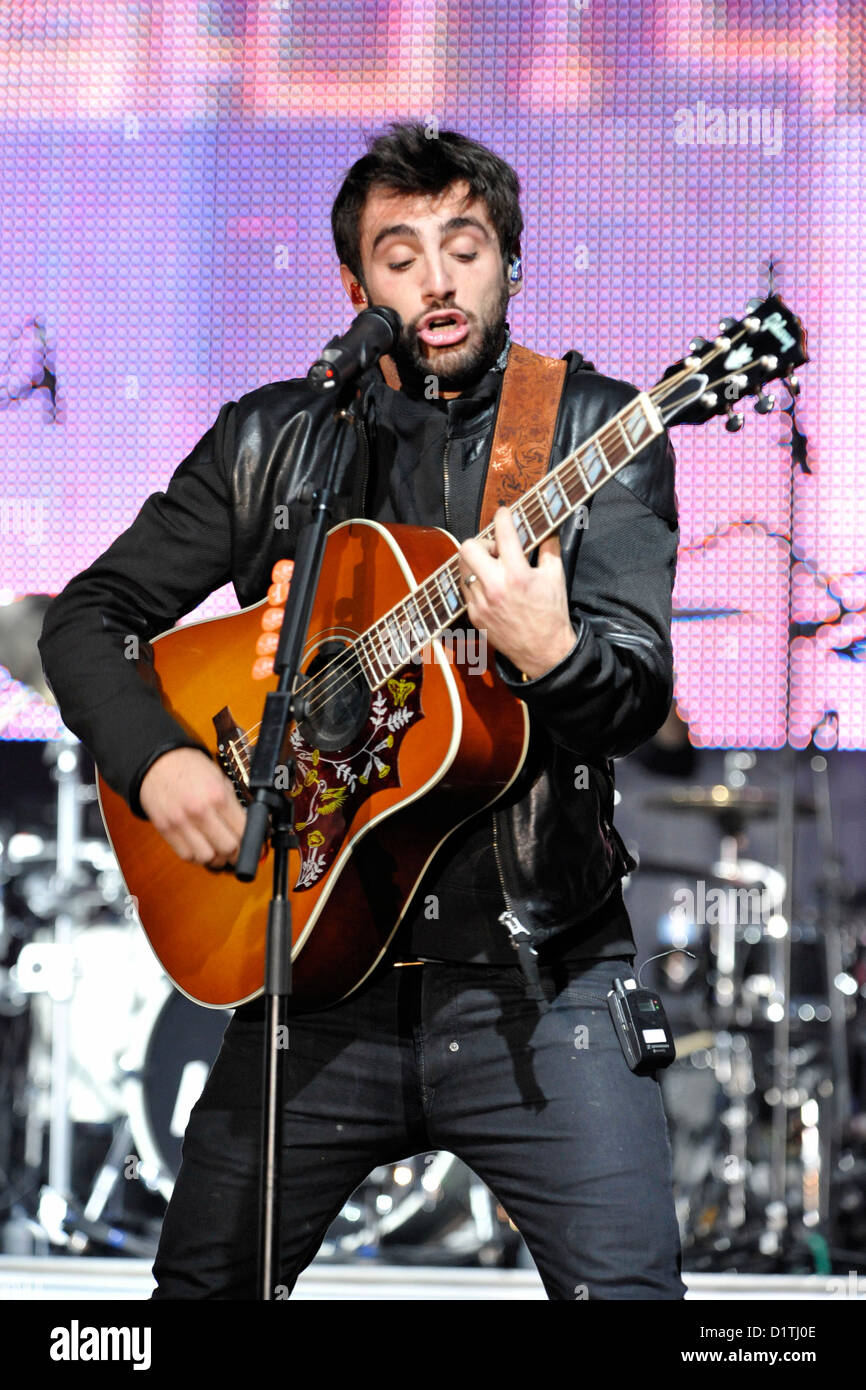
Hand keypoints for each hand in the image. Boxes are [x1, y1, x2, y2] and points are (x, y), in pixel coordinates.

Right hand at [139, 747, 245, 868]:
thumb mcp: (220, 779)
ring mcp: (181, 822)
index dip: (253, 839)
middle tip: (238, 849)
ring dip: (216, 858)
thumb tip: (250, 826)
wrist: (158, 762)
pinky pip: (187, 855)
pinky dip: (197, 857)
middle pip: (228, 849)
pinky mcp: (165, 830)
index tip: (254, 841)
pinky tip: (202, 847)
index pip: (244, 831)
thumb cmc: (191, 768)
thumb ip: (233, 804)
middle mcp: (200, 811)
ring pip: (207, 858)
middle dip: (237, 852)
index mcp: (218, 796)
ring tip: (219, 850)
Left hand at [458, 507, 576, 679]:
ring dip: (475, 562)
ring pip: (462, 567)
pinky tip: (489, 586)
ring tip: (491, 567)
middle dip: (481, 542)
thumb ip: (549, 548)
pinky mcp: (474, 615)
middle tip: (494, 549)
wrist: (543, 652)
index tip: (504, 513)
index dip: (503, 517)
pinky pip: (465, 588)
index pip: (503, 534)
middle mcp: (495, 587)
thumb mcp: (556, 577)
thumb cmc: (552, 613)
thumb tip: (547, 527)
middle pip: (469, 547)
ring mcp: (481, 603)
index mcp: (517, 575)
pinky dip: (474, 581)